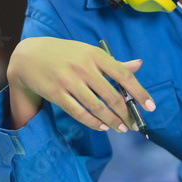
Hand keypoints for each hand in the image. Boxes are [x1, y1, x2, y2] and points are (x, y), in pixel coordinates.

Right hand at [6, 37, 153, 131]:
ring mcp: (69, 81)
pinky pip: (78, 112)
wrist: (30, 55)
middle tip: (135, 124)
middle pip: (111, 95)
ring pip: (96, 107)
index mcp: (96, 55)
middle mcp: (84, 67)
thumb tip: (139, 65)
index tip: (151, 106)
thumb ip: (115, 63)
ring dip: (111, 121)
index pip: (124, 75)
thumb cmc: (67, 54)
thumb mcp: (91, 53)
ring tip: (122, 128)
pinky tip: (102, 127)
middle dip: (126, 113)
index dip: (139, 92)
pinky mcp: (56, 93)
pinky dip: (92, 122)